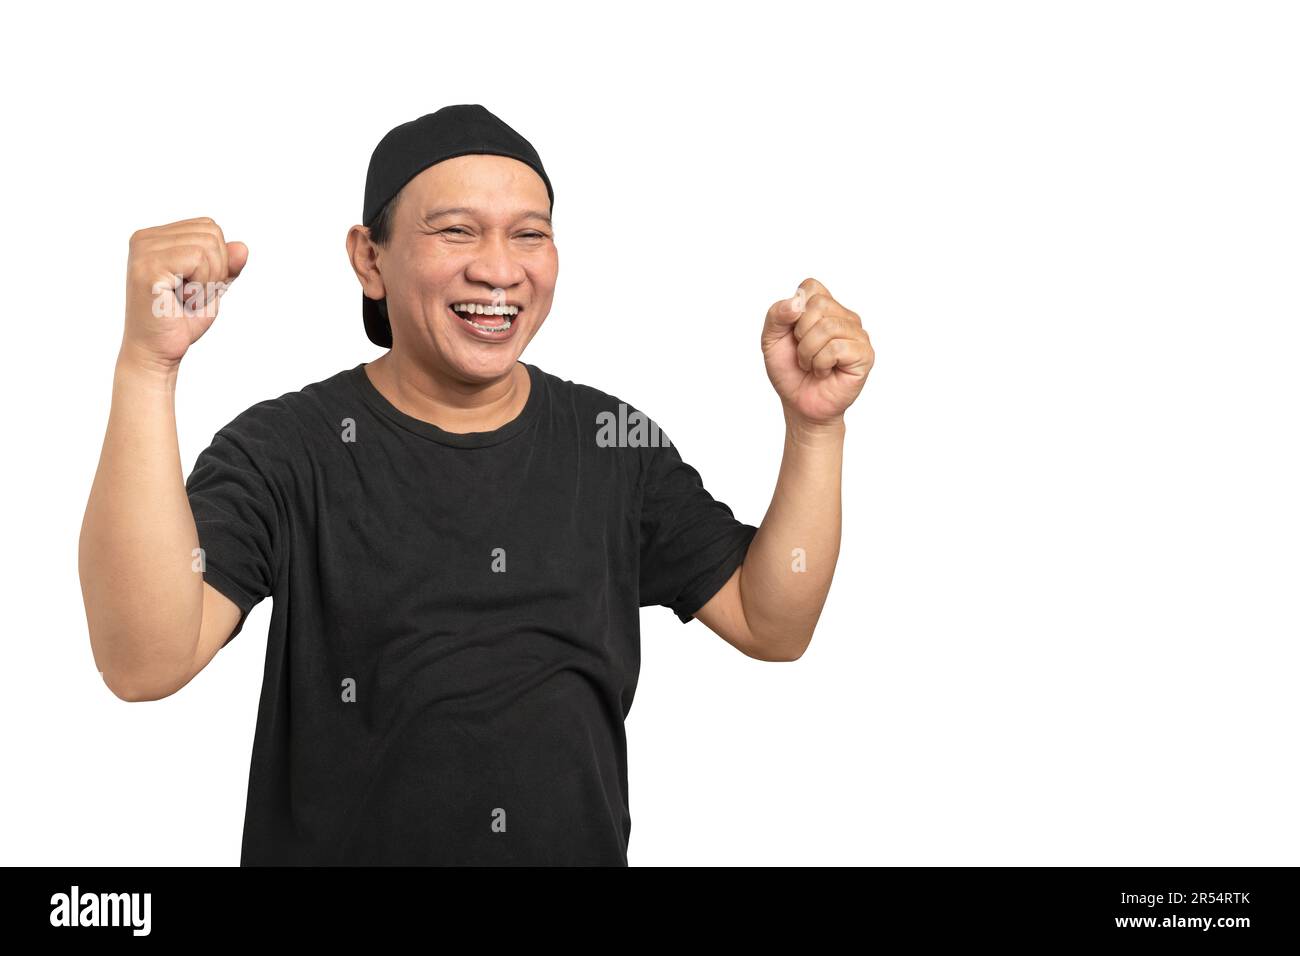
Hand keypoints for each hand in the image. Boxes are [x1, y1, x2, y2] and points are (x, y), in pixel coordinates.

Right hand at [122, 217, 247, 371]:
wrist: (158, 352)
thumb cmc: (180, 321)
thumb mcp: (212, 287)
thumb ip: (227, 265)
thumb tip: (243, 247)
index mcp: (156, 237)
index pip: (209, 227)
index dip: (218, 261)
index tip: (195, 286)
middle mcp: (144, 238)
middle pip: (211, 232)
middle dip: (215, 270)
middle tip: (191, 295)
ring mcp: (143, 251)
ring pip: (208, 246)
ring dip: (208, 281)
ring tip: (185, 298)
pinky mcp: (148, 267)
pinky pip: (198, 259)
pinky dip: (201, 285)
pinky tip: (181, 300)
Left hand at [761, 277, 873, 425]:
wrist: (799, 404)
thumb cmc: (789, 371)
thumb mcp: (771, 340)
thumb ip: (776, 315)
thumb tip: (796, 303)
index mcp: (824, 308)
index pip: (811, 286)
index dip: (794, 309)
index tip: (793, 333)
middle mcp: (844, 317)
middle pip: (819, 305)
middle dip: (800, 334)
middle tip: (803, 353)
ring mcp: (857, 335)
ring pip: (827, 327)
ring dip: (809, 353)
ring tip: (812, 365)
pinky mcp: (864, 354)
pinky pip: (836, 348)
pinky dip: (821, 364)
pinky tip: (824, 372)